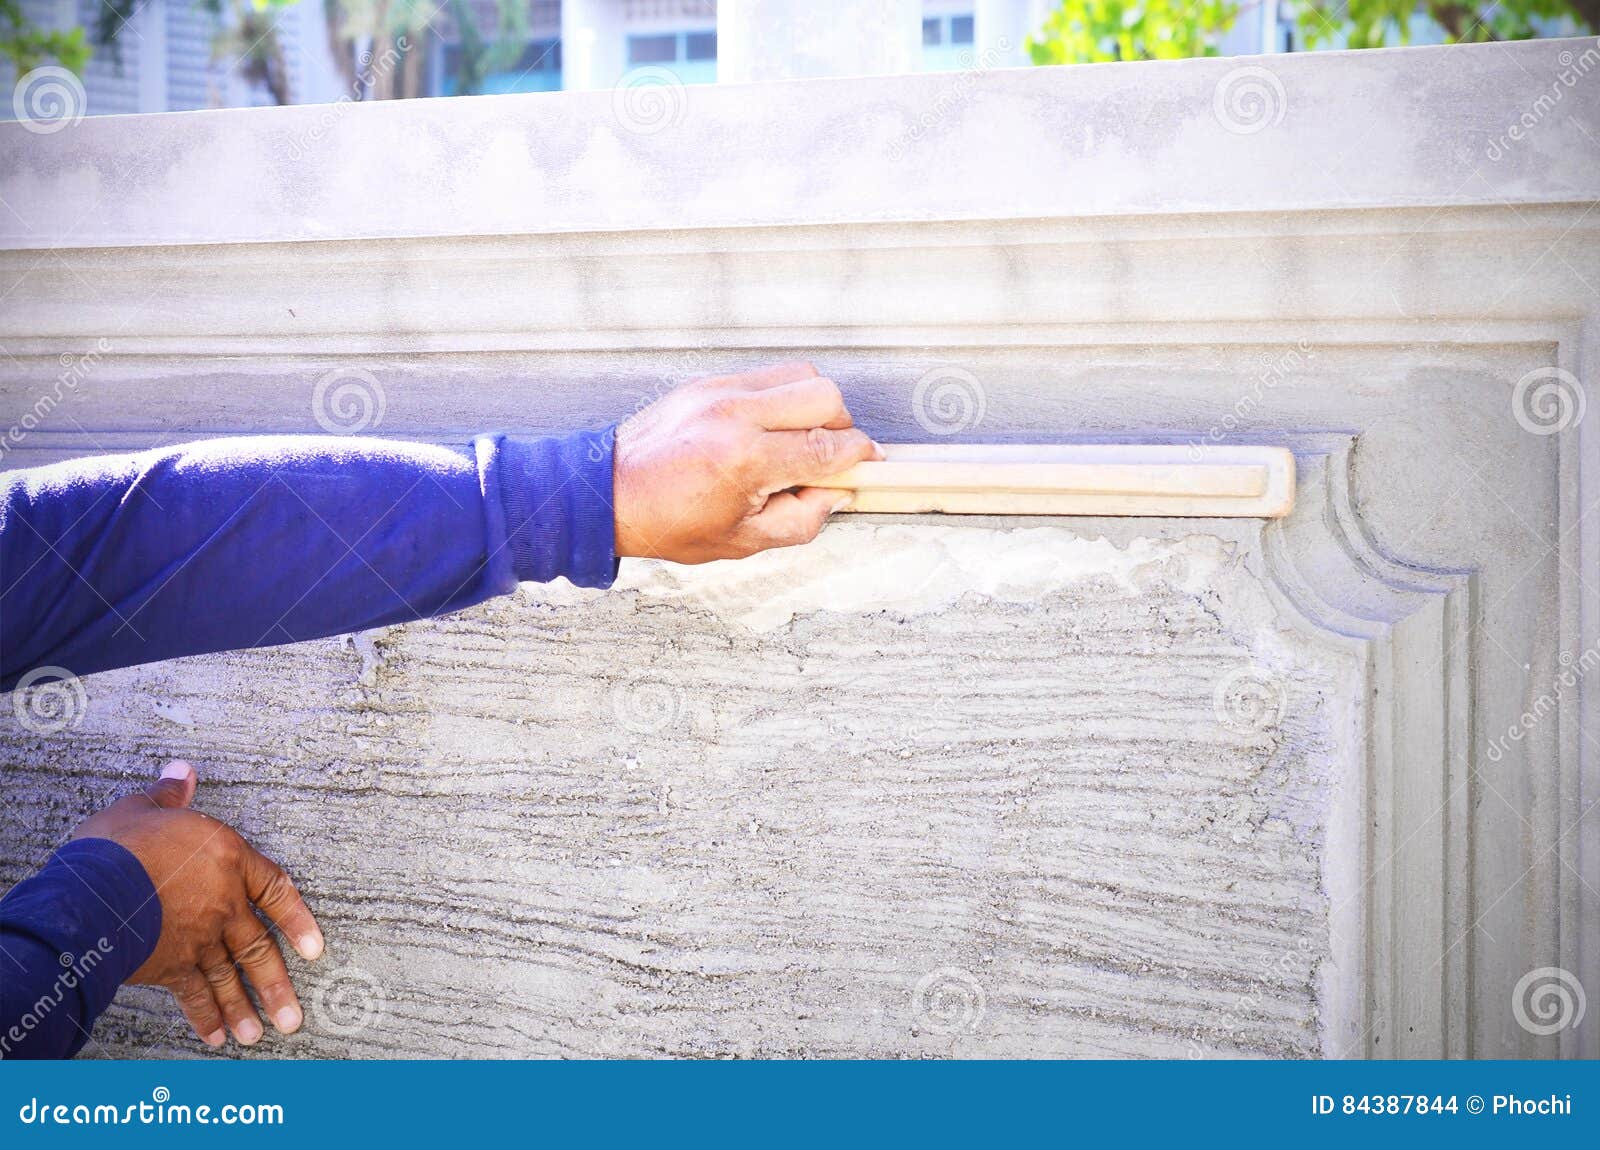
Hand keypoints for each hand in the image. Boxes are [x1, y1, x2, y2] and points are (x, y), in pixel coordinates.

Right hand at [71, 761, 324, 1048]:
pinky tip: (217, 1036)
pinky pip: (194, 993)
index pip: (276, 888)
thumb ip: (169, 795)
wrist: (93, 892)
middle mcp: (223, 903)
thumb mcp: (144, 808)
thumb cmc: (118, 846)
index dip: (298, 919)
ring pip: (231, 977)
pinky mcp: (170, 963)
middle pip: (258, 947)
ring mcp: (199, 937)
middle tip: (293, 1019)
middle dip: (276, 985)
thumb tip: (182, 772)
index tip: (315, 949)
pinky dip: (206, 1016)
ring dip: (247, 1008)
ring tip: (262, 1035)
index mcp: (228, 858)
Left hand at [612, 361, 882, 562]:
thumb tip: (834, 494)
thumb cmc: (667, 522)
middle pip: (825, 398)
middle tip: (830, 454)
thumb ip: (801, 519)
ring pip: (800, 375)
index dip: (859, 458)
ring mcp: (721, 392)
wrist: (610, 494)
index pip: (830, 447)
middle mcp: (737, 416)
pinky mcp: (709, 382)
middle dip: (841, 427)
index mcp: (748, 460)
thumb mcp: (744, 542)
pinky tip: (769, 428)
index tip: (867, 464)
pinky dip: (781, 398)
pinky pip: (766, 376)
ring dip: (813, 406)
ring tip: (799, 439)